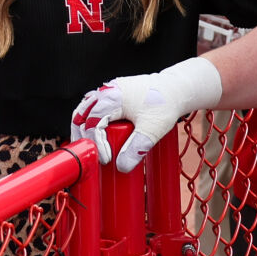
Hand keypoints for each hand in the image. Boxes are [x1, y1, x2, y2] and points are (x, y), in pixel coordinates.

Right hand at [70, 58, 221, 171]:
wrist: (175, 89)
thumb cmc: (164, 104)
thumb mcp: (152, 130)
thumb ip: (136, 148)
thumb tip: (121, 167)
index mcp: (112, 98)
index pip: (93, 123)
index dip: (96, 143)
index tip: (106, 160)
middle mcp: (105, 92)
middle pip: (81, 115)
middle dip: (81, 138)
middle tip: (89, 157)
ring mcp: (107, 92)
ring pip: (84, 110)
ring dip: (82, 129)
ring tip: (87, 149)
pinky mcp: (112, 95)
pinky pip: (92, 107)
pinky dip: (88, 122)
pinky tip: (94, 136)